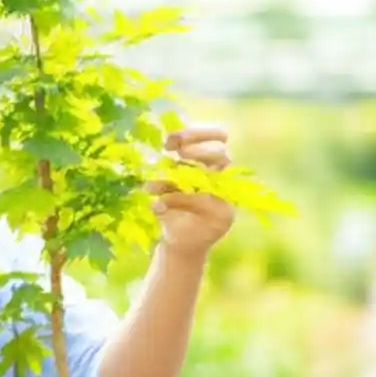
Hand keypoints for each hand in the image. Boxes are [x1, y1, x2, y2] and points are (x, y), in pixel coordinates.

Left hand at [152, 124, 235, 258]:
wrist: (179, 244)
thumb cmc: (173, 208)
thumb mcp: (169, 182)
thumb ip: (171, 163)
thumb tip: (166, 138)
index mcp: (213, 163)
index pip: (220, 136)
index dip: (199, 132)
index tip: (171, 138)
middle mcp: (223, 179)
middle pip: (222, 154)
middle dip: (196, 148)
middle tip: (173, 152)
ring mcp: (226, 198)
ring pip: (206, 180)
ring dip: (173, 180)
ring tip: (149, 187)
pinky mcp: (220, 219)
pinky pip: (196, 202)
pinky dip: (172, 201)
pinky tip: (156, 207)